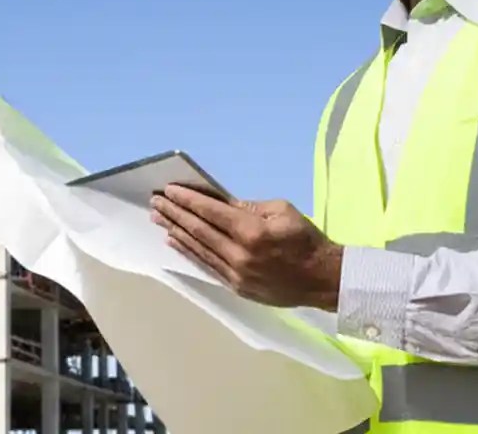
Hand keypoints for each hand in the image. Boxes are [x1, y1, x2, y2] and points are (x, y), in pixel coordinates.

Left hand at [150, 184, 342, 310]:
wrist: (323, 279)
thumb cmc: (305, 239)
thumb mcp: (281, 210)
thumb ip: (247, 207)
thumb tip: (219, 202)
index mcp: (251, 232)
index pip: (210, 212)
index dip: (187, 200)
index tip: (169, 190)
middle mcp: (238, 254)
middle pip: (198, 230)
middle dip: (174, 214)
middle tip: (155, 202)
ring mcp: (235, 274)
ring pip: (198, 249)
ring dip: (176, 232)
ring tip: (158, 219)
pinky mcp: (236, 287)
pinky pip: (207, 266)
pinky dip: (189, 252)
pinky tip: (175, 242)